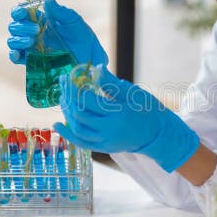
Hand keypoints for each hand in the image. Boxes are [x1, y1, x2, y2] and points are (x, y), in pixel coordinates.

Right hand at [7, 0, 108, 65]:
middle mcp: (33, 32)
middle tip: (37, 30)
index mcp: (40, 20)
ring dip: (18, 40)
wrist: (89, 57)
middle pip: (15, 27)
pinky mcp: (33, 61)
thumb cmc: (82, 36)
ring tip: (31, 41)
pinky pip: (17, 58)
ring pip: (13, 41)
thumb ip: (60, 11)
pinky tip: (17, 54)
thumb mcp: (73, 21)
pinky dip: (13, 55)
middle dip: (22, 27)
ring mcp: (32, 47)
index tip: (22, 13)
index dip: (18, 12)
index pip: (22, 13)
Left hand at [53, 66, 199, 172]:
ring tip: (63, 97)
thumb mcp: (133, 93)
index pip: (88, 100)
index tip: (70, 76)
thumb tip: (95, 68)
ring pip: (78, 128)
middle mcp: (109, 130)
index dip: (75, 87)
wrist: (158, 135)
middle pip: (79, 114)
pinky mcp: (104, 147)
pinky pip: (81, 143)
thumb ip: (111, 83)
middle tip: (63, 82)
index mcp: (118, 114)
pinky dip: (68, 134)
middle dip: (68, 96)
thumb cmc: (148, 110)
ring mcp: (105, 141)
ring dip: (67, 112)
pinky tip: (59, 124)